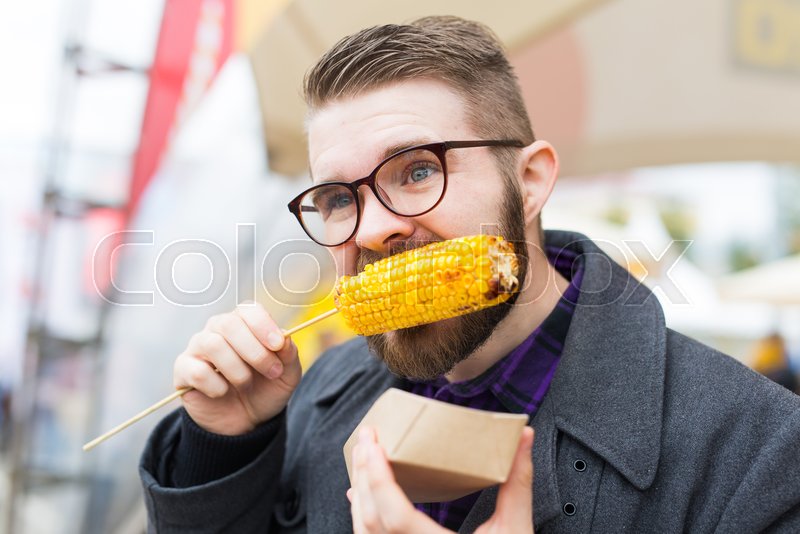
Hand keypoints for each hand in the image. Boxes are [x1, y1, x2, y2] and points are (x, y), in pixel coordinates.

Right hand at [173, 301, 301, 434]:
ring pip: (212, 345)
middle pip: (229, 324)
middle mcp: (217, 330)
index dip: (264, 325)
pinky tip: (223, 392)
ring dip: (237, 370)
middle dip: (255, 351)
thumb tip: (284, 338)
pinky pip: (197, 372)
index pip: (248, 310)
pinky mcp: (183, 370)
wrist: (245, 422)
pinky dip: (216, 386)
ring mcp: (197, 348)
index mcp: (243, 323)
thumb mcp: (287, 375)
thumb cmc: (264, 390)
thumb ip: (289, 354)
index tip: (278, 345)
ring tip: (247, 384)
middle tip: (272, 372)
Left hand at [348, 426, 534, 533]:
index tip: (373, 444)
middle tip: (366, 437)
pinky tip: (360, 494)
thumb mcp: (515, 529)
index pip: (396, 515)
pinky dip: (361, 513)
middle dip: (363, 473)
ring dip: (360, 490)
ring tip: (364, 456)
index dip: (378, 478)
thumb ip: (516, 482)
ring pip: (364, 530)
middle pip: (371, 518)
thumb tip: (524, 436)